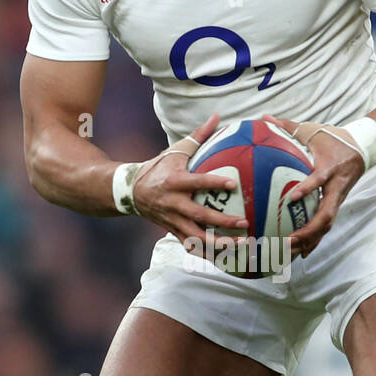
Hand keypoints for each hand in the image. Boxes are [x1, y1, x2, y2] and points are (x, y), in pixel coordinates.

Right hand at [132, 113, 249, 249]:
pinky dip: (208, 254)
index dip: (214, 183)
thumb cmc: (158, 168)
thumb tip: (217, 116)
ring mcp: (173, 221)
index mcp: (175, 182)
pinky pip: (192, 247)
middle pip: (200, 216)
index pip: (197, 182)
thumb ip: (198, 136)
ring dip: (219, 245)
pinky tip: (228, 259)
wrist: (131, 192)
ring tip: (241, 246)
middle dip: (223, 222)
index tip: (234, 183)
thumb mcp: (175, 150)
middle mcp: (174, 204)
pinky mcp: (173, 232)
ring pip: (197, 238)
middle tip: (245, 224)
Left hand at [264, 116, 364, 257]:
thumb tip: (264, 117)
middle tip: (288, 241)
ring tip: (289, 253)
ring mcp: (338, 199)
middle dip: (308, 231)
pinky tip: (299, 255)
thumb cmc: (333, 138)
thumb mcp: (312, 129)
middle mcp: (336, 188)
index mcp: (330, 168)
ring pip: (326, 225)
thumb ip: (287, 126)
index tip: (292, 197)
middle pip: (326, 214)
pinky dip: (313, 241)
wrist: (363, 147)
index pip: (320, 179)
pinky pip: (324, 227)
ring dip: (309, 241)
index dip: (308, 188)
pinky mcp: (336, 205)